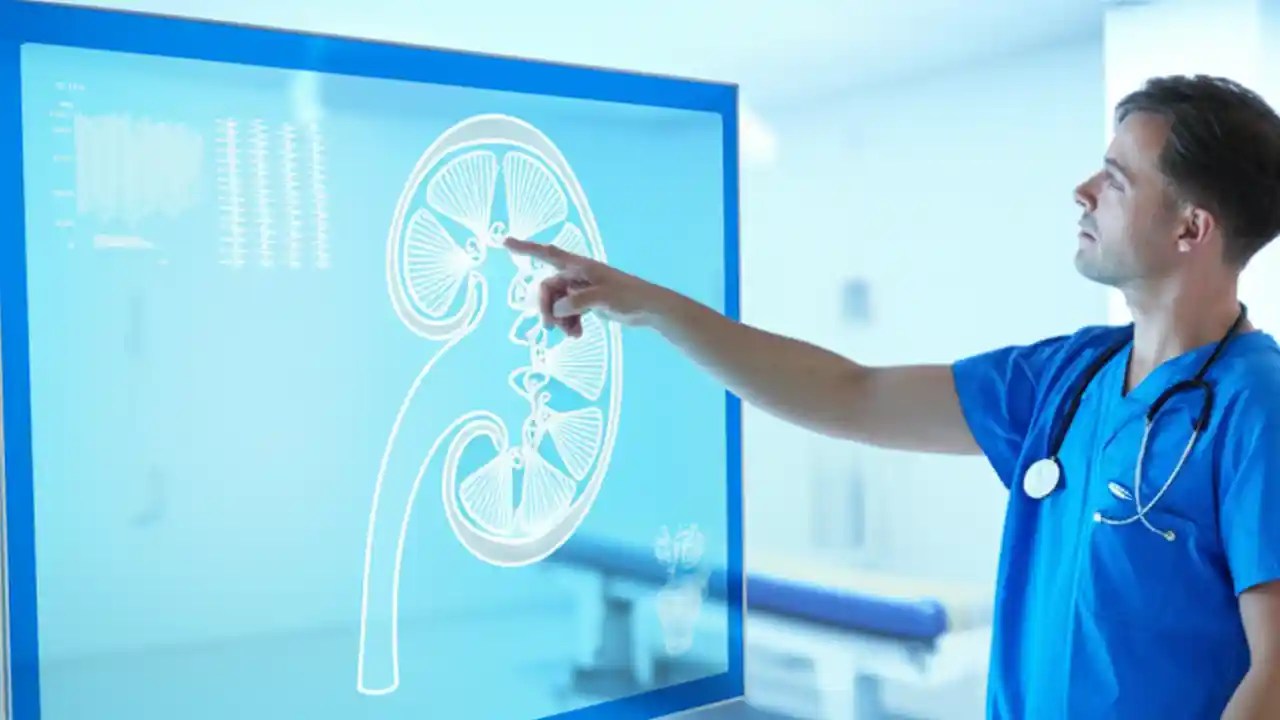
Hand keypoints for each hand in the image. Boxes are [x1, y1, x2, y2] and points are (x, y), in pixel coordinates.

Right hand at [504, 237, 662, 337]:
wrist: (650, 308)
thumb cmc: (629, 296)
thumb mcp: (602, 298)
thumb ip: (577, 302)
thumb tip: (557, 309)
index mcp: (580, 266)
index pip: (547, 254)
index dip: (525, 248)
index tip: (504, 243)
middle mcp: (577, 274)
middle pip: (548, 288)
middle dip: (547, 308)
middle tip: (550, 328)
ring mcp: (581, 289)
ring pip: (557, 304)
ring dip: (559, 320)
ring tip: (572, 335)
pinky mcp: (587, 302)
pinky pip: (567, 312)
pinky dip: (569, 324)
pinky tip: (577, 335)